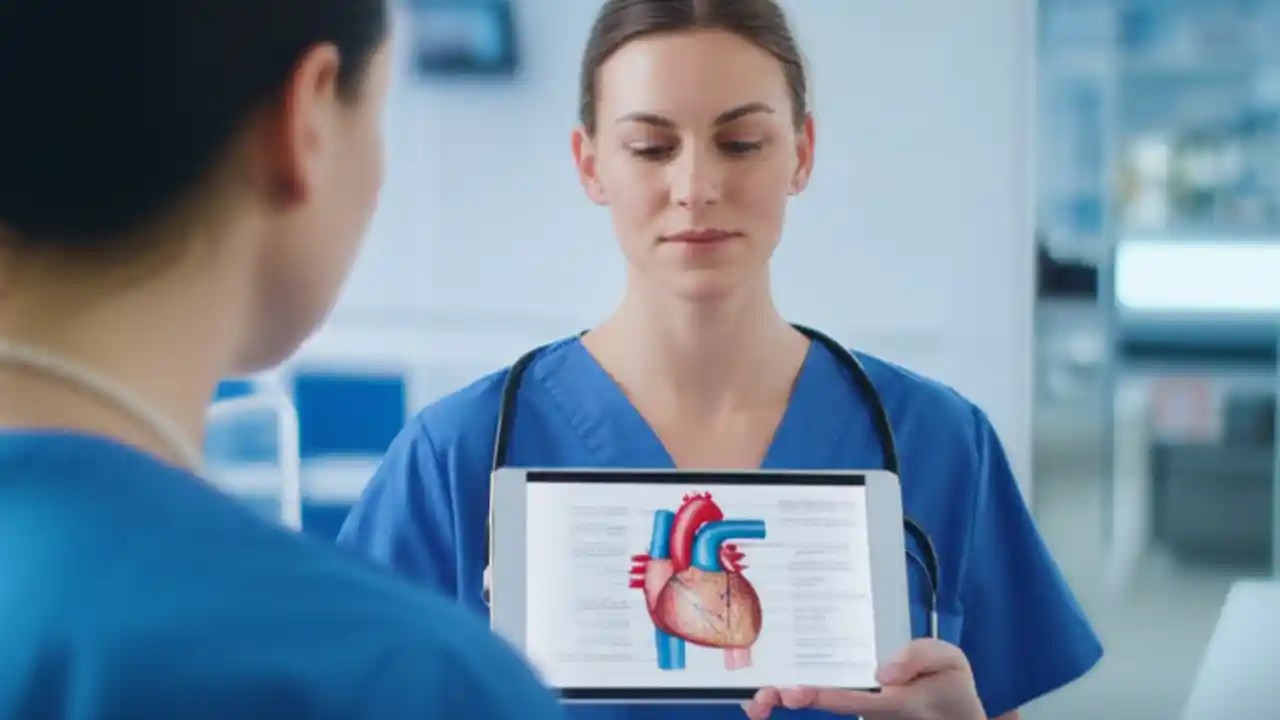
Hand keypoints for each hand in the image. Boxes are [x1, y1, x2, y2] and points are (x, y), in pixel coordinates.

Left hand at [742, 639, 985, 719]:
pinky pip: (822, 700)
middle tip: (759, 700)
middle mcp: (872, 712)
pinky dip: (795, 694)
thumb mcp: (949, 660)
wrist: (957, 717)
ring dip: (785, 700)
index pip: (853, 700)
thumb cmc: (951, 685)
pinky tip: (769, 688)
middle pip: (825, 706)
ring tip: (756, 700)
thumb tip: (883, 673)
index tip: (793, 691)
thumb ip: (919, 658)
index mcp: (896, 702)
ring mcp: (862, 713)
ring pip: (819, 705)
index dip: (822, 695)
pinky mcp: (856, 706)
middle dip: (789, 700)